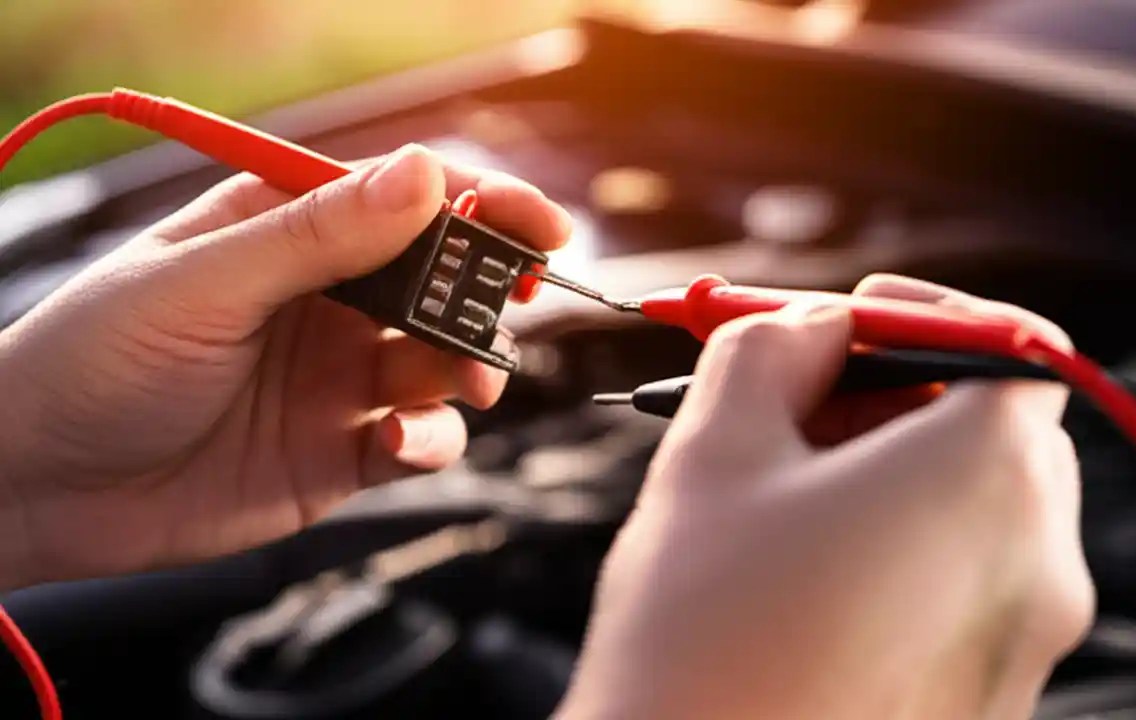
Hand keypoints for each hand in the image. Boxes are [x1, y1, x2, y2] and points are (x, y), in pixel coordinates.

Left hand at [0, 145, 571, 587]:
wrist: (40, 493)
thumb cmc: (92, 362)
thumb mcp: (202, 285)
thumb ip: (317, 236)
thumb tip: (424, 174)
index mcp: (289, 234)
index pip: (404, 199)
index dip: (479, 203)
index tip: (537, 222)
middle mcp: (327, 302)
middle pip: (441, 280)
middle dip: (485, 290)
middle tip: (505, 307)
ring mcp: (339, 378)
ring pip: (446, 361)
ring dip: (470, 366)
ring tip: (462, 381)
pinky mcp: (344, 452)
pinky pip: (421, 438)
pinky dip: (431, 440)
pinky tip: (397, 444)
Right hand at [558, 275, 1093, 719]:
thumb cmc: (696, 634)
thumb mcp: (715, 448)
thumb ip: (772, 346)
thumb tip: (811, 326)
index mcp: (988, 478)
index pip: (1011, 346)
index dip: (926, 315)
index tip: (851, 318)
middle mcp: (1039, 562)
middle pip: (1000, 427)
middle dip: (906, 392)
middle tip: (810, 398)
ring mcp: (1026, 642)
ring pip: (982, 509)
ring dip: (902, 470)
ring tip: (790, 491)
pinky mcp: (992, 697)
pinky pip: (970, 584)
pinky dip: (911, 546)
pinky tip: (811, 567)